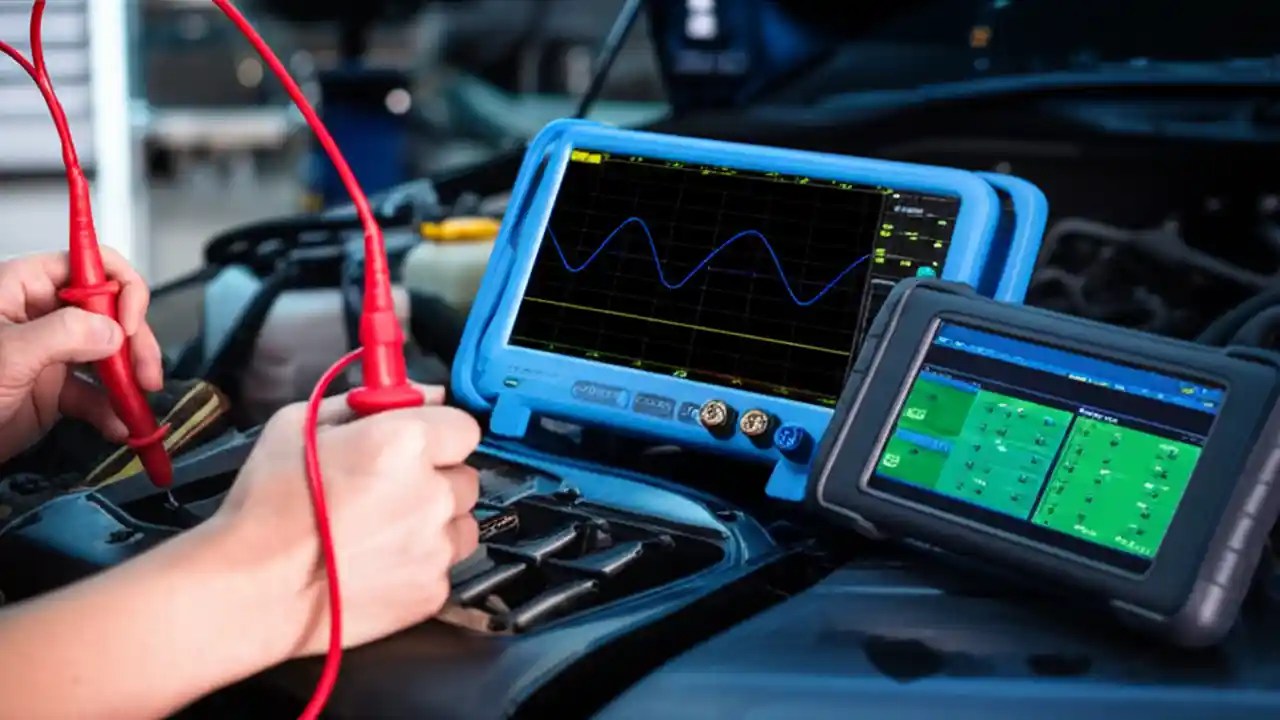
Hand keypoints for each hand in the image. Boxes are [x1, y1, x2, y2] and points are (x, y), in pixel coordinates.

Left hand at [0, 251, 163, 462]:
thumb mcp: (7, 355)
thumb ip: (64, 335)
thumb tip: (113, 332)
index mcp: (23, 287)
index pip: (89, 263)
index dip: (119, 288)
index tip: (129, 324)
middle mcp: (42, 315)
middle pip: (110, 312)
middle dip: (135, 343)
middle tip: (147, 373)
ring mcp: (50, 354)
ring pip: (110, 355)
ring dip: (130, 380)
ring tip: (137, 406)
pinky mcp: (53, 391)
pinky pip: (96, 395)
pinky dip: (112, 411)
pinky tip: (118, 426)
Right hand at [210, 387, 480, 659]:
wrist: (250, 590)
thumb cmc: (266, 504)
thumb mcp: (299, 426)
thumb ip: (369, 403)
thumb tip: (425, 395)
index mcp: (407, 443)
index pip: (464, 429)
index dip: (439, 437)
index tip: (416, 447)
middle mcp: (434, 494)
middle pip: (464, 480)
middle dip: (435, 482)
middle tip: (388, 492)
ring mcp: (437, 548)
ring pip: (460, 526)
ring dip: (434, 525)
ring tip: (382, 533)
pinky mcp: (432, 593)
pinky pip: (442, 569)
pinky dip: (420, 566)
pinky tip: (377, 565)